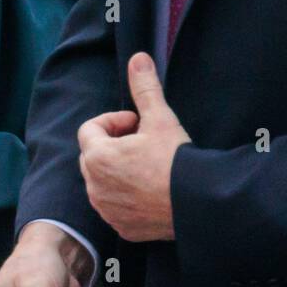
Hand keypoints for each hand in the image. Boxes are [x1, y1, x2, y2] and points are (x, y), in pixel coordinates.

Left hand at [78, 52, 189, 241]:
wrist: (196, 203)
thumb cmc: (175, 160)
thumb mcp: (159, 118)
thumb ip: (144, 88)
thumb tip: (138, 59)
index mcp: (98, 156)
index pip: (89, 129)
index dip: (113, 121)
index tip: (137, 122)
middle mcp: (95, 186)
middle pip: (93, 155)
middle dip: (113, 144)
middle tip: (142, 141)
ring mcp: (107, 209)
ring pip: (102, 182)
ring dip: (117, 170)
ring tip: (147, 165)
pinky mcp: (121, 227)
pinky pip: (114, 206)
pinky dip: (125, 195)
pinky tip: (150, 189)